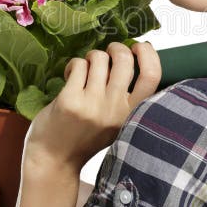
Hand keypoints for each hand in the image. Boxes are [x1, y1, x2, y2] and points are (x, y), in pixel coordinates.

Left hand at [24, 41, 161, 172]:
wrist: (54, 160)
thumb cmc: (85, 136)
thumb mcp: (116, 122)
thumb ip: (126, 97)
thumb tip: (132, 55)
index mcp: (130, 114)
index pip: (152, 76)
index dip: (149, 54)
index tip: (140, 46)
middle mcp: (115, 109)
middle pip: (124, 60)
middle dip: (116, 47)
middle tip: (107, 53)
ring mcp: (92, 105)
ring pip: (99, 58)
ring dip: (92, 56)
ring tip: (85, 68)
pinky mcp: (70, 100)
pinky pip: (78, 65)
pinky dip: (74, 65)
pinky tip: (70, 76)